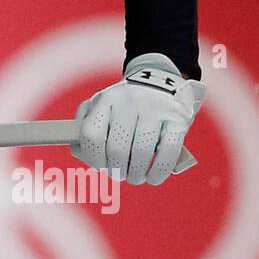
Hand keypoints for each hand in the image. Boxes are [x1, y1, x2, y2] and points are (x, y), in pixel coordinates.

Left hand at [72, 53, 204, 185]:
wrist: (160, 81)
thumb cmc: (123, 105)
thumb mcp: (99, 107)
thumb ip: (83, 128)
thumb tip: (80, 152)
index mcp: (106, 99)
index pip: (91, 135)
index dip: (94, 158)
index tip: (101, 165)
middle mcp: (130, 101)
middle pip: (117, 149)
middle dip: (117, 170)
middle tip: (121, 174)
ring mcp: (155, 109)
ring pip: (142, 153)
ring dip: (137, 175)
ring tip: (136, 177)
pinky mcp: (178, 119)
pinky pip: (168, 153)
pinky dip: (159, 172)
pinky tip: (154, 177)